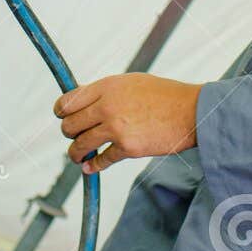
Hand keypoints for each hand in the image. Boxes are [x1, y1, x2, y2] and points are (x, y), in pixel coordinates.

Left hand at [54, 74, 201, 172]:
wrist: (191, 111)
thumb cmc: (163, 95)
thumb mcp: (131, 82)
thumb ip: (105, 91)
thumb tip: (80, 98)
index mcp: (107, 87)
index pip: (69, 101)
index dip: (60, 111)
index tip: (61, 116)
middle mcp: (108, 106)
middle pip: (70, 124)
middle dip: (68, 132)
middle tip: (73, 136)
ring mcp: (116, 128)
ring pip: (80, 144)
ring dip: (75, 153)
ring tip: (77, 155)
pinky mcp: (127, 148)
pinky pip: (101, 160)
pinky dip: (93, 166)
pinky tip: (90, 168)